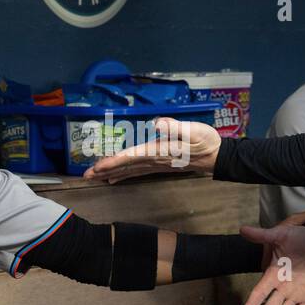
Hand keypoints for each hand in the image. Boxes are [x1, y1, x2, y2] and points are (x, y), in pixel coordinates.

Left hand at [82, 117, 220, 183]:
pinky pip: (137, 172)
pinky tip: (113, 180)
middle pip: (126, 166)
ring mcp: (157, 165)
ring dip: (111, 174)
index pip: (133, 156)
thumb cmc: (206, 141)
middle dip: (106, 171)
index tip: (99, 166)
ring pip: (129, 171)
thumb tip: (157, 124)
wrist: (218, 156)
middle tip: (86, 176)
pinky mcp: (159, 165)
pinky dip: (123, 175)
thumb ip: (176, 127)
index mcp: (161, 151)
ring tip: (93, 178)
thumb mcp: (194, 130)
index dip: (115, 161)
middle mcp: (156, 160)